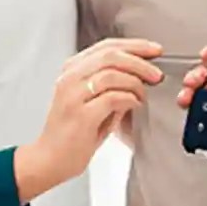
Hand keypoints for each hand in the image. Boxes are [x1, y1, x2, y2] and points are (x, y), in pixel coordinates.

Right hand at [16, 38, 163, 200]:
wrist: (49, 160)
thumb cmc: (72, 133)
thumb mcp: (90, 100)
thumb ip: (111, 84)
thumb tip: (142, 73)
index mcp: (72, 70)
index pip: (106, 46)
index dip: (135, 45)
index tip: (155, 50)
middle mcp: (69, 78)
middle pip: (111, 56)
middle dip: (140, 62)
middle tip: (157, 75)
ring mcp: (73, 96)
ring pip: (112, 74)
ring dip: (136, 83)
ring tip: (144, 96)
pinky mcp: (80, 115)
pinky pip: (113, 98)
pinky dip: (130, 100)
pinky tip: (135, 106)